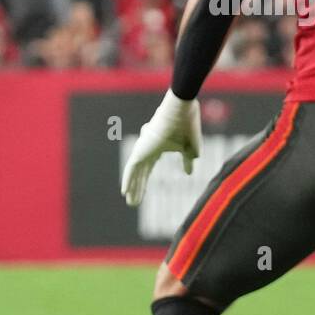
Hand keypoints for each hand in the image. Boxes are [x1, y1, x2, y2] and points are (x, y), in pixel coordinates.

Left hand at [121, 90, 201, 206]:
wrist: (180, 110)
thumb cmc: (187, 125)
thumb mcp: (190, 148)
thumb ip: (187, 161)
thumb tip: (189, 174)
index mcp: (158, 148)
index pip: (148, 169)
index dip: (144, 182)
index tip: (142, 192)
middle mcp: (147, 150)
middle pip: (140, 174)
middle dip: (137, 189)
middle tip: (133, 202)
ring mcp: (142, 149)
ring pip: (134, 174)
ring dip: (132, 189)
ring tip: (131, 203)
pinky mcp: (140, 150)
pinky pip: (131, 169)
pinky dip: (128, 180)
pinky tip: (124, 192)